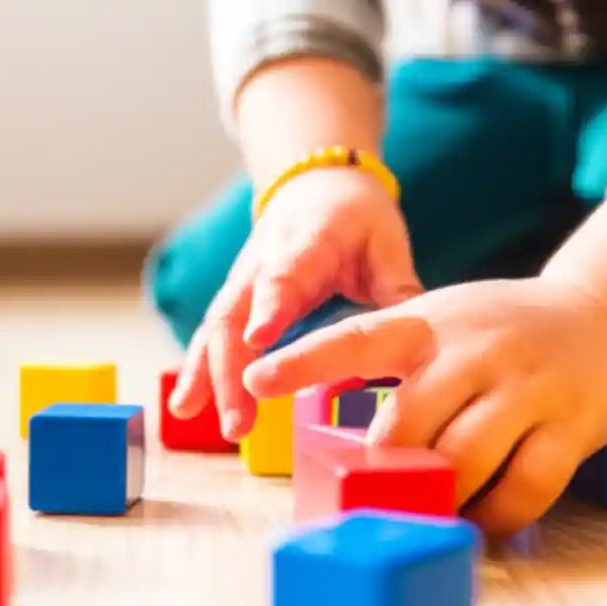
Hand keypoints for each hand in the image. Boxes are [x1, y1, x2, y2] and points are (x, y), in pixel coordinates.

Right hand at [168, 167, 421, 439]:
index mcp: (308, 243)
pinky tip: (184, 407)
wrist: (316, 185)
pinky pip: (212, 333)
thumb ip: (398, 288)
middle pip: (235, 312)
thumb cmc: (356, 218)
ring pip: (215, 325)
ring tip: (187, 414)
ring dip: (203, 372)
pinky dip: (197, 367)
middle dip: (229, 366)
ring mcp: (242, 280)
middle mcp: (263, 261)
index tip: (258, 339)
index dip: (270, 306)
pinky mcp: (234, 296)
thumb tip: (422, 342)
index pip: (284, 276)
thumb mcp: (386, 242)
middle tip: (235, 420)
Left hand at [242, 277, 606, 534]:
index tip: (253, 379)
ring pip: (464, 461)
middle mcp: (474, 350)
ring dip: (439, 499)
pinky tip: (482, 520)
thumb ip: (379, 355)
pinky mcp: (573, 424)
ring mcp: (527, 386)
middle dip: (384, 469)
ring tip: (428, 511)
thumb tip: (300, 401)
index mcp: (427, 324)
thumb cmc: (495, 330)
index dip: (303, 362)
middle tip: (372, 496)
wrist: (599, 315)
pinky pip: (525, 488)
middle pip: (407, 425)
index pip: (354, 338)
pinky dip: (496, 516)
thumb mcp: (435, 322)